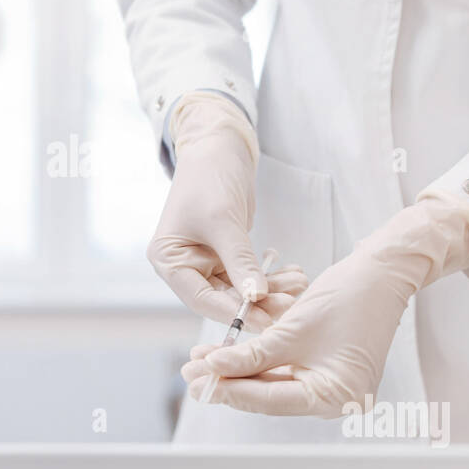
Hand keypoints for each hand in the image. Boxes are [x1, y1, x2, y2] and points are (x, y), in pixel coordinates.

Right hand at [149, 92, 298, 330]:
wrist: (218, 147)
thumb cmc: (209, 178)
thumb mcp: (223, 220)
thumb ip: (239, 261)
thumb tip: (255, 297)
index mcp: (169, 260)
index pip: (201, 298)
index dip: (233, 312)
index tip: (265, 322)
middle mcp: (184, 265)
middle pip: (222, 297)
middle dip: (257, 302)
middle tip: (290, 307)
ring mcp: (206, 261)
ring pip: (239, 289)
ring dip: (269, 291)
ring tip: (298, 287)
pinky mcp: (226, 255)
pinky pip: (248, 275)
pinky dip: (269, 277)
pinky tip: (293, 275)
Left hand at [181, 193, 468, 415]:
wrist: (381, 272)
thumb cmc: (349, 297)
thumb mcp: (292, 329)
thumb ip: (252, 354)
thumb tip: (216, 370)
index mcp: (333, 398)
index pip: (269, 400)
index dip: (230, 390)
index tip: (199, 382)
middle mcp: (334, 400)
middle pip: (268, 396)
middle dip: (228, 382)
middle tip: (191, 374)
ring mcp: (330, 386)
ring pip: (272, 383)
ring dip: (238, 371)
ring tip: (201, 361)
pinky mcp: (324, 370)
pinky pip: (284, 371)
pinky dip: (257, 362)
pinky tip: (226, 355)